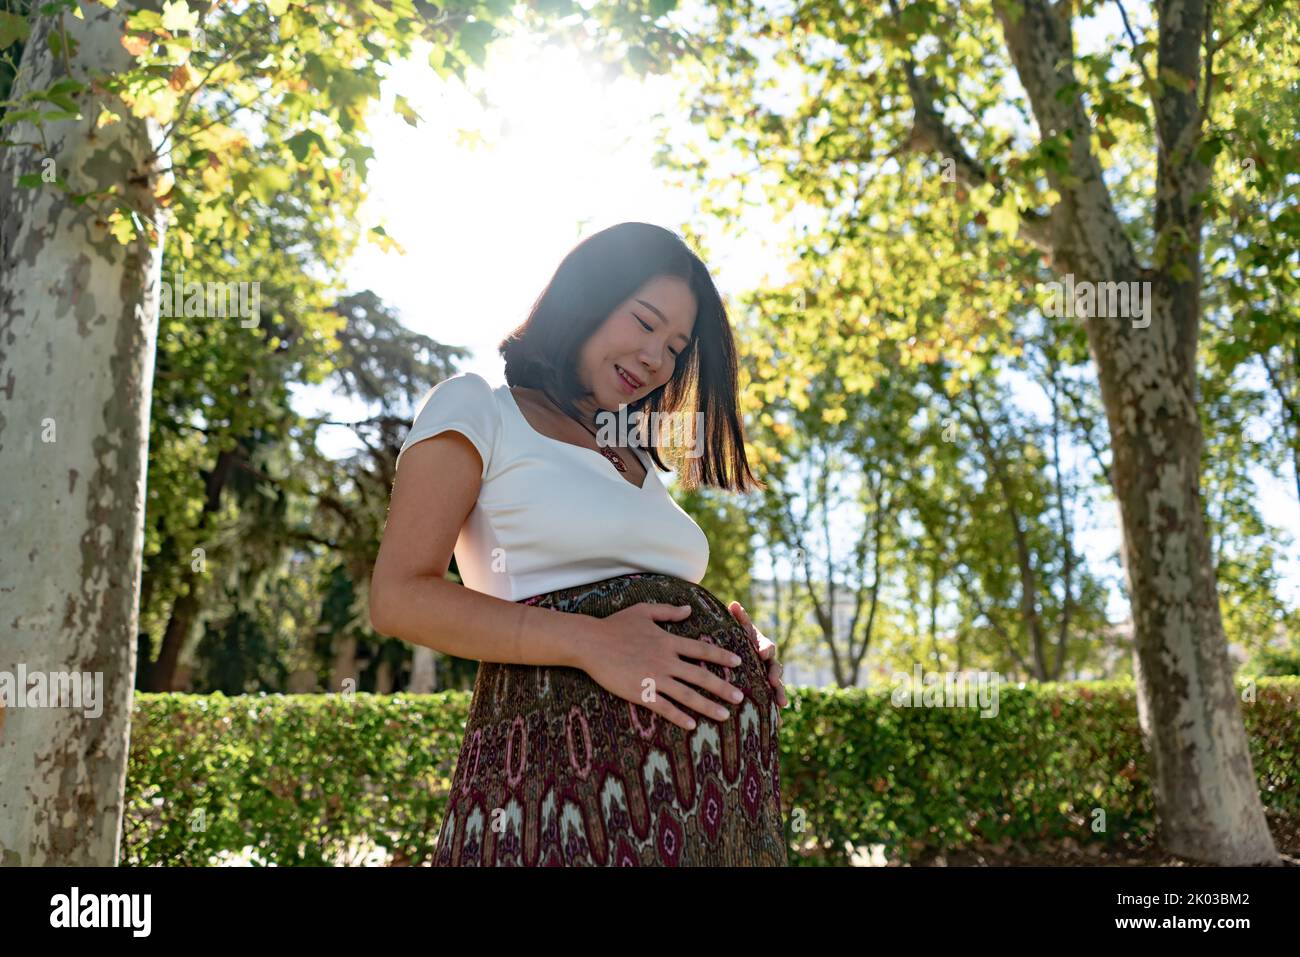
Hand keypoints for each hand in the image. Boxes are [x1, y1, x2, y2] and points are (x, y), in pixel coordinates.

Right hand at [577, 602, 745, 731]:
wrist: (590, 642)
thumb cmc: (614, 625)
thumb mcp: (643, 611)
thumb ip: (668, 611)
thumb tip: (689, 609)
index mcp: (668, 641)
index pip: (701, 649)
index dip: (721, 656)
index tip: (738, 663)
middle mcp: (665, 660)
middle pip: (700, 675)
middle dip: (722, 687)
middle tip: (741, 698)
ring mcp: (653, 677)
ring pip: (687, 694)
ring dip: (707, 706)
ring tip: (725, 715)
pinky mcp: (639, 692)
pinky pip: (664, 707)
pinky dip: (679, 716)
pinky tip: (692, 725)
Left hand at [728, 601, 787, 721]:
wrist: (735, 660)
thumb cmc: (736, 641)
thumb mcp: (736, 632)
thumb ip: (739, 620)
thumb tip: (734, 603)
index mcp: (759, 646)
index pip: (767, 646)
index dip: (765, 649)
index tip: (762, 653)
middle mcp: (766, 663)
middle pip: (775, 668)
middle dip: (774, 674)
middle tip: (772, 680)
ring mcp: (767, 678)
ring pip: (777, 686)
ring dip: (779, 693)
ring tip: (781, 702)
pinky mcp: (766, 694)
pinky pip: (772, 703)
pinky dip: (776, 713)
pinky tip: (778, 724)